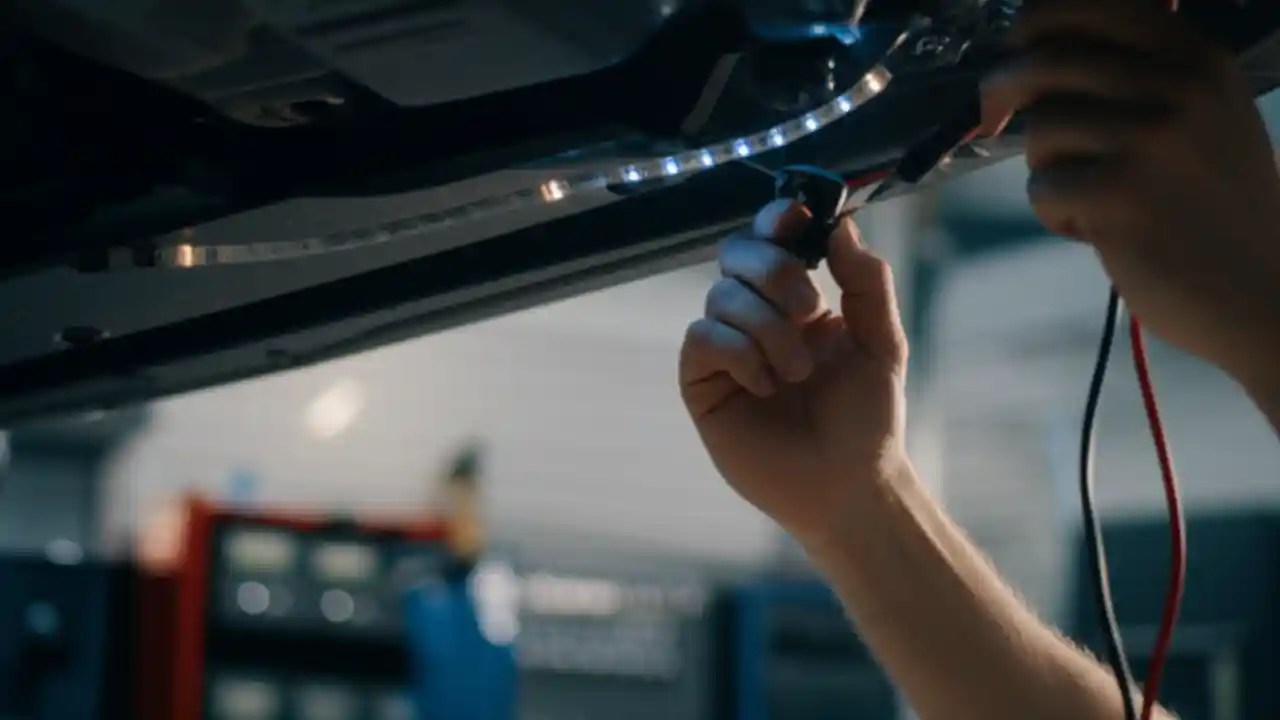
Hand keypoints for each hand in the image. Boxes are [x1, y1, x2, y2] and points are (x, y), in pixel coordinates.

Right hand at [679, 200, 909, 550]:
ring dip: (767, 328)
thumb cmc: (867, 420)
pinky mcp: (702, 384)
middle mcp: (756, 317)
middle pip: (737, 254)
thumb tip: (842, 224)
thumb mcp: (882, 341)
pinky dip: (739, 353)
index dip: (776, 218)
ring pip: (721, 296)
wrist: (849, 484)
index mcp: (797, 301)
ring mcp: (727, 350)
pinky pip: (701, 338)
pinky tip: (765, 386)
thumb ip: (867, 280)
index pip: (772, 239)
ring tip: (796, 373)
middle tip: (810, 310)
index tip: (797, 217)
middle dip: (775, 272)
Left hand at [982, 0, 1279, 386]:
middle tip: (992, 114)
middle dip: (1004, 88)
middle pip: (1046, 60)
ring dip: (1047, 168)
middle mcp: (1178, 85)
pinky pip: (1043, 188)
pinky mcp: (1121, 194)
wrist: (1262, 292)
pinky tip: (1099, 231)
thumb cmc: (1212, 207)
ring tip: (1089, 196)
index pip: (1089, 3)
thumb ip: (1138, 71)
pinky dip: (1056, 215)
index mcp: (1195, 55)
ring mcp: (1151, 138)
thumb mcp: (1200, 114)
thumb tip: (1034, 46)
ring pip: (1041, 128)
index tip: (1016, 48)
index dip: (1034, 23)